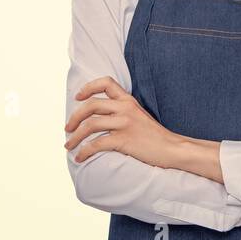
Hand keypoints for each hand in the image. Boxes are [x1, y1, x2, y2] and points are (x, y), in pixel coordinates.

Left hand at [64, 76, 182, 167]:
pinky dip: (84, 152)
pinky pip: (96, 144)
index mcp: (129, 101)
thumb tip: (101, 117)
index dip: (88, 87)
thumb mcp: (140, 116)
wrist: (173, 149)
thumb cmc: (155, 136)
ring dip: (75, 136)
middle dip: (74, 117)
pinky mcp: (124, 140)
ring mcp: (125, 124)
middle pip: (91, 105)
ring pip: (90, 125)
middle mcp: (125, 108)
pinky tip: (80, 157)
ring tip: (68, 145)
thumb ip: (124, 111)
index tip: (78, 97)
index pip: (106, 82)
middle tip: (67, 128)